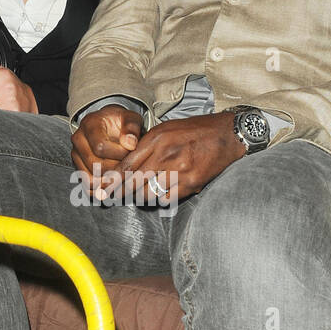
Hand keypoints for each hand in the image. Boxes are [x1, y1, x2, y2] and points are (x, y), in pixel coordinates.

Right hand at [71, 105, 143, 191]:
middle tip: (130, 167)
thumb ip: (132, 127)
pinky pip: (86, 184)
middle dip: (116, 169)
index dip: (119, 154)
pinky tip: (113, 187)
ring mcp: (76, 154)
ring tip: (124, 177)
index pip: (100, 147)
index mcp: (89, 124)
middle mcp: (78, 139)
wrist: (109, 125)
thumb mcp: (130, 118)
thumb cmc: (120, 122)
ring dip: (109, 181)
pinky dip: (100, 189)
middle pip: (95, 164)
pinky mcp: (78, 167)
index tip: (131, 153)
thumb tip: (130, 144)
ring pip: (90, 177)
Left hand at [118, 113, 243, 202]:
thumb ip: (146, 145)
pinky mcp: (191, 183)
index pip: (127, 165)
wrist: (227, 135)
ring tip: (136, 196)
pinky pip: (166, 199)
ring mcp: (179, 171)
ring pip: (148, 194)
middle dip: (120, 193)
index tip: (104, 189)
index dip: (112, 181)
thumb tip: (126, 165)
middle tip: (112, 198)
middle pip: (133, 182)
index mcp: (157, 139)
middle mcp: (165, 155)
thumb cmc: (195, 131)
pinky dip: (159, 200)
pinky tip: (158, 194)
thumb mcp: (166, 129)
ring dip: (139, 197)